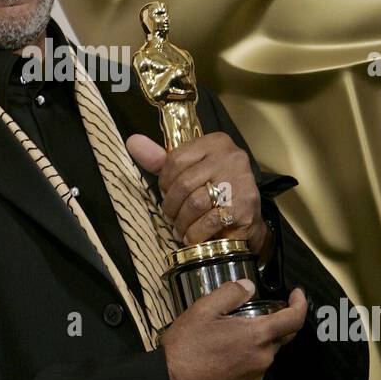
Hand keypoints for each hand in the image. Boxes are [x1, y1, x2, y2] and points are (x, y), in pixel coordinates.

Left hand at [127, 131, 266, 258]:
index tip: (166, 194)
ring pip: (195, 203)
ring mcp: (240, 182)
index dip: (164, 182)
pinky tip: (192, 237)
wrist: (247, 219)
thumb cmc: (214, 192)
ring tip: (180, 229)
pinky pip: (209, 221)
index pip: (176, 159)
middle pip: (184, 183)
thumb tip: (133, 143)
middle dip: (172, 206)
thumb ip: (160, 160)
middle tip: (171, 217)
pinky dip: (196, 233)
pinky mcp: (244, 207)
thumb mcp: (188, 171)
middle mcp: (231, 157)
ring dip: (182, 222)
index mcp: (215, 143)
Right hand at [159, 280, 307, 379]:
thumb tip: (248, 286)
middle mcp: (263, 357)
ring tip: (239, 325)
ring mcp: (255, 374)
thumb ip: (230, 293)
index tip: (296, 293)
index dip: (300, 303)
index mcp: (258, 336)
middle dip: (281, 319)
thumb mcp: (204, 310)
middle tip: (264, 306)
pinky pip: (257, 363)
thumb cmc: (186, 346)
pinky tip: (231, 345)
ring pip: (269, 349)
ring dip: (262, 336)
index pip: (294, 319)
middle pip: (284, 335)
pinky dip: (252, 350)